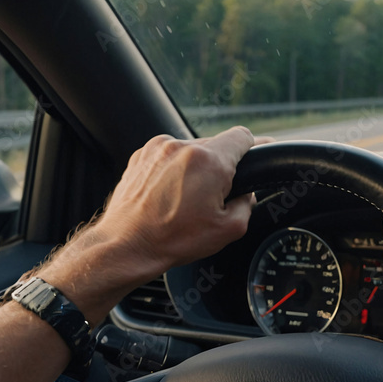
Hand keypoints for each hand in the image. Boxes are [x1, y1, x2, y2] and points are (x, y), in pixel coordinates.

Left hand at [38, 126, 268, 323]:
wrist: (126, 245)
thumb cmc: (172, 239)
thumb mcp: (227, 230)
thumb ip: (247, 204)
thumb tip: (245, 194)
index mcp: (209, 161)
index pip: (244, 136)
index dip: (254, 147)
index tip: (256, 155)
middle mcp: (183, 147)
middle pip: (216, 146)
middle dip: (220, 169)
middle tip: (211, 198)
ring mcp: (158, 148)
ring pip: (191, 151)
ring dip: (195, 169)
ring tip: (184, 200)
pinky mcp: (141, 155)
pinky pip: (169, 156)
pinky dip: (173, 171)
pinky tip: (168, 196)